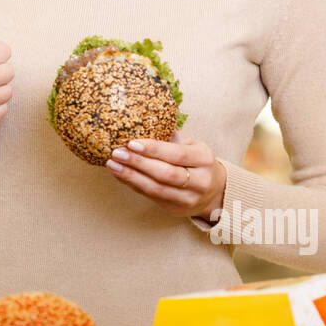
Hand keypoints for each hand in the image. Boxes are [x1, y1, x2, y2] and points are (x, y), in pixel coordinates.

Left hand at [105, 127, 226, 219]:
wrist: (213, 191)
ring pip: (156, 189)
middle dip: (139, 163)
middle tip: (117, 152)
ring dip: (131, 176)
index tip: (132, 142)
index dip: (154, 149)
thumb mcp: (191, 144)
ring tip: (112, 164)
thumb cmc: (195, 160)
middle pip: (166, 174)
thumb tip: (141, 117)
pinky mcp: (174, 208)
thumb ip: (171, 134)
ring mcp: (187, 198)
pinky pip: (150, 196)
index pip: (178, 154)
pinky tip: (119, 174)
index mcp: (204, 159)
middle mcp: (200, 181)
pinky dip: (132, 184)